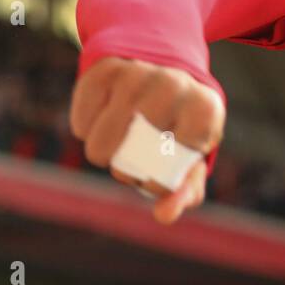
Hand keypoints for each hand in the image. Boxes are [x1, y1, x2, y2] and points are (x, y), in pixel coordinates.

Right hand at [70, 56, 225, 224]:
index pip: (173, 166)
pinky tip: (105, 118)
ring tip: (120, 141)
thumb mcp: (190, 157)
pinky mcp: (104, 69)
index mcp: (205, 109)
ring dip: (103, 154)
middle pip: (132, 158)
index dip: (158, 182)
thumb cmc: (179, 126)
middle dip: (127, 170)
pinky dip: (86, 132)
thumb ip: (184, 191)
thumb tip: (164, 215)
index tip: (157, 174)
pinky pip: (80, 125)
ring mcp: (138, 73)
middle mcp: (174, 84)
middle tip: (137, 155)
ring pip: (100, 145)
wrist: (162, 69)